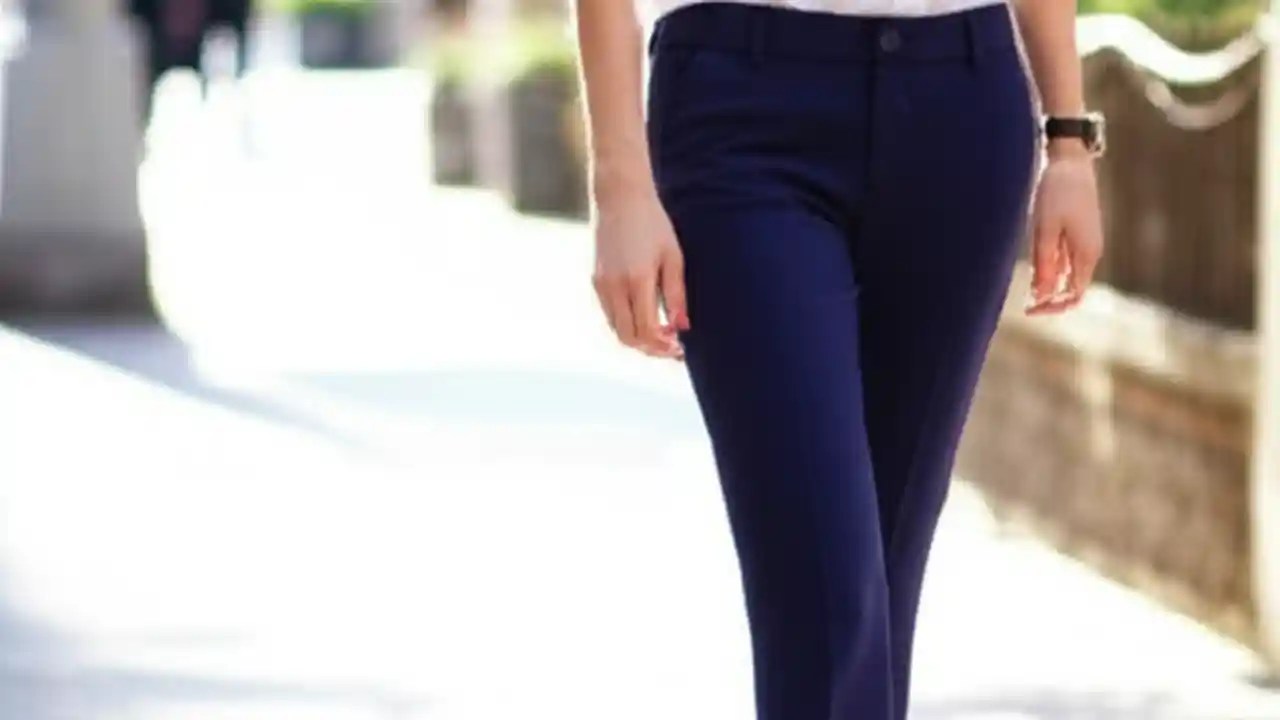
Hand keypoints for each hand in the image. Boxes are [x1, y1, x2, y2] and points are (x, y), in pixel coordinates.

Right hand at [591, 187, 689, 359]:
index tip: (679, 346)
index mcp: (637, 280)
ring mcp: (601, 285)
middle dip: (650, 349)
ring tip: (660, 333)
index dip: (663, 345)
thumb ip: (676, 294)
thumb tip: (682, 327)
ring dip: (638, 338)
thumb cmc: (653, 224)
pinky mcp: (596, 281)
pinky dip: (626, 324)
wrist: (619, 197)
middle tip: (671, 346)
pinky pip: (610, 314)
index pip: (647, 330)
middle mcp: (615, 286)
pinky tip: (644, 316)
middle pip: (628, 337)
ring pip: (616, 329)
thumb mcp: (673, 257)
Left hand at [1025, 143, 1104, 315]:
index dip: (1053, 307)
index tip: (1029, 310)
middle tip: (1024, 304)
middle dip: (1049, 298)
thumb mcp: (1045, 229)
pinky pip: (1065, 259)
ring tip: (1026, 289)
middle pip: (1072, 287)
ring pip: (1067, 274)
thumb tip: (1042, 295)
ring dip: (1048, 284)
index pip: (1074, 295)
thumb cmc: (1057, 192)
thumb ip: (1044, 263)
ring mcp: (1085, 241)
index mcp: (1087, 253)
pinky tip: (1035, 269)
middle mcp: (1090, 251)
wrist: (1069, 160)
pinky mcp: (1078, 232)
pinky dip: (1050, 268)